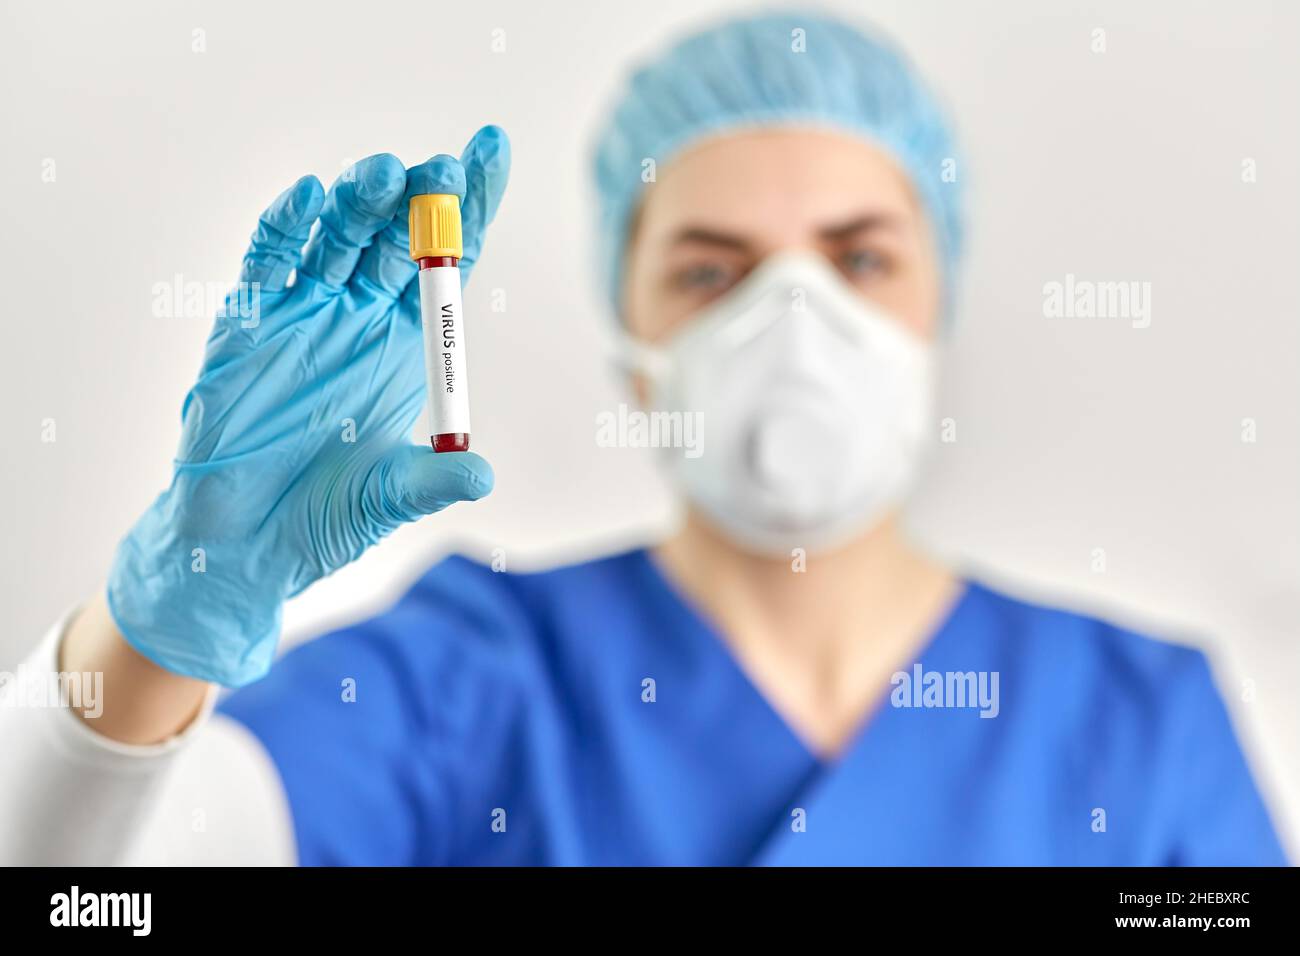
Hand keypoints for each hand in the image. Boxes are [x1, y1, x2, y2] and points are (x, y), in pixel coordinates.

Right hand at [106, 126, 510, 686]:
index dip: (472, 209)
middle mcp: (361, 317)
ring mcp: (305, 313)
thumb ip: (431, 480)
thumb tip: (482, 476)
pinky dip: (284, 228)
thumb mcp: (388, 498)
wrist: (244, 542)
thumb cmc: (322, 516)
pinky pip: (268, 263)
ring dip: (360, 203)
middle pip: (399, 239)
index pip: (450, 264)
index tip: (490, 152)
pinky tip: (307, 198)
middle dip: (423, 201)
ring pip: (338, 238)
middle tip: (445, 167)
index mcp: (409, 346)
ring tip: (384, 174)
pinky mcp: (249, 322)